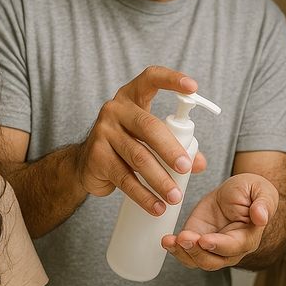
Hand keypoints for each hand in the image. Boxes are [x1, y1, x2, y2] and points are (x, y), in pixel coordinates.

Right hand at [73, 66, 205, 214]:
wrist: (85, 164)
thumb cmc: (127, 144)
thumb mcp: (151, 139)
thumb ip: (177, 145)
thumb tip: (199, 162)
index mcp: (132, 97)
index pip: (151, 78)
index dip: (172, 80)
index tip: (193, 87)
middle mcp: (115, 110)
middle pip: (148, 127)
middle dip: (171, 149)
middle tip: (186, 167)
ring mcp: (103, 132)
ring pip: (138, 156)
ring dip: (160, 180)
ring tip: (176, 196)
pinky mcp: (97, 157)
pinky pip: (125, 178)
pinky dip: (143, 195)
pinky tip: (156, 206)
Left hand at [162, 173, 276, 270]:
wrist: (235, 192)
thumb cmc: (250, 192)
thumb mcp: (260, 190)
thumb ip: (263, 203)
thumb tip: (261, 217)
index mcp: (248, 237)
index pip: (234, 247)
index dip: (219, 245)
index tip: (205, 239)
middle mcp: (230, 249)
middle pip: (214, 260)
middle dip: (197, 251)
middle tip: (184, 237)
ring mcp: (213, 248)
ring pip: (198, 261)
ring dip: (183, 252)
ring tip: (172, 240)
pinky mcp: (198, 242)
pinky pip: (186, 253)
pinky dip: (175, 249)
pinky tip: (168, 241)